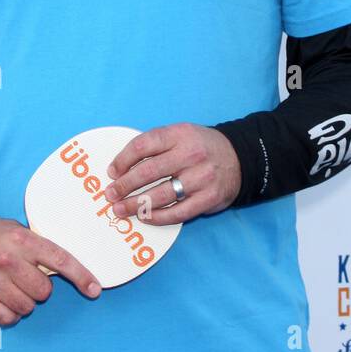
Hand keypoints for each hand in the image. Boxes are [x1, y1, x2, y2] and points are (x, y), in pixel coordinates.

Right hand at [0, 218, 101, 325]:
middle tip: (26, 280)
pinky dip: (9, 314)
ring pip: (27, 307)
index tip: (94, 289)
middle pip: (43, 291)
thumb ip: (39, 247)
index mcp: (24, 241)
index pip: (60, 260)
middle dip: (39, 289)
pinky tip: (2, 301)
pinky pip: (8, 318)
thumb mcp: (17, 231)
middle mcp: (9, 261)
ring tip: (11, 289)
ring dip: (23, 302)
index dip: (81, 276)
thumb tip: (66, 267)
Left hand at [104, 123, 241, 223]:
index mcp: (179, 134)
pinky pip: (177, 212)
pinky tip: (145, 217)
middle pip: (148, 172)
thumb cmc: (201, 147)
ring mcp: (201, 177)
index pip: (143, 145)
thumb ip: (156, 145)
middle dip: (124, 185)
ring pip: (160, 195)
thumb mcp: (181, 134)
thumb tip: (122, 167)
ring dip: (135, 205)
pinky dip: (157, 217)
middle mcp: (190, 154)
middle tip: (111, 194)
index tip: (112, 171)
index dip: (123, 159)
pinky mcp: (208, 198)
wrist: (240, 157)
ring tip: (121, 209)